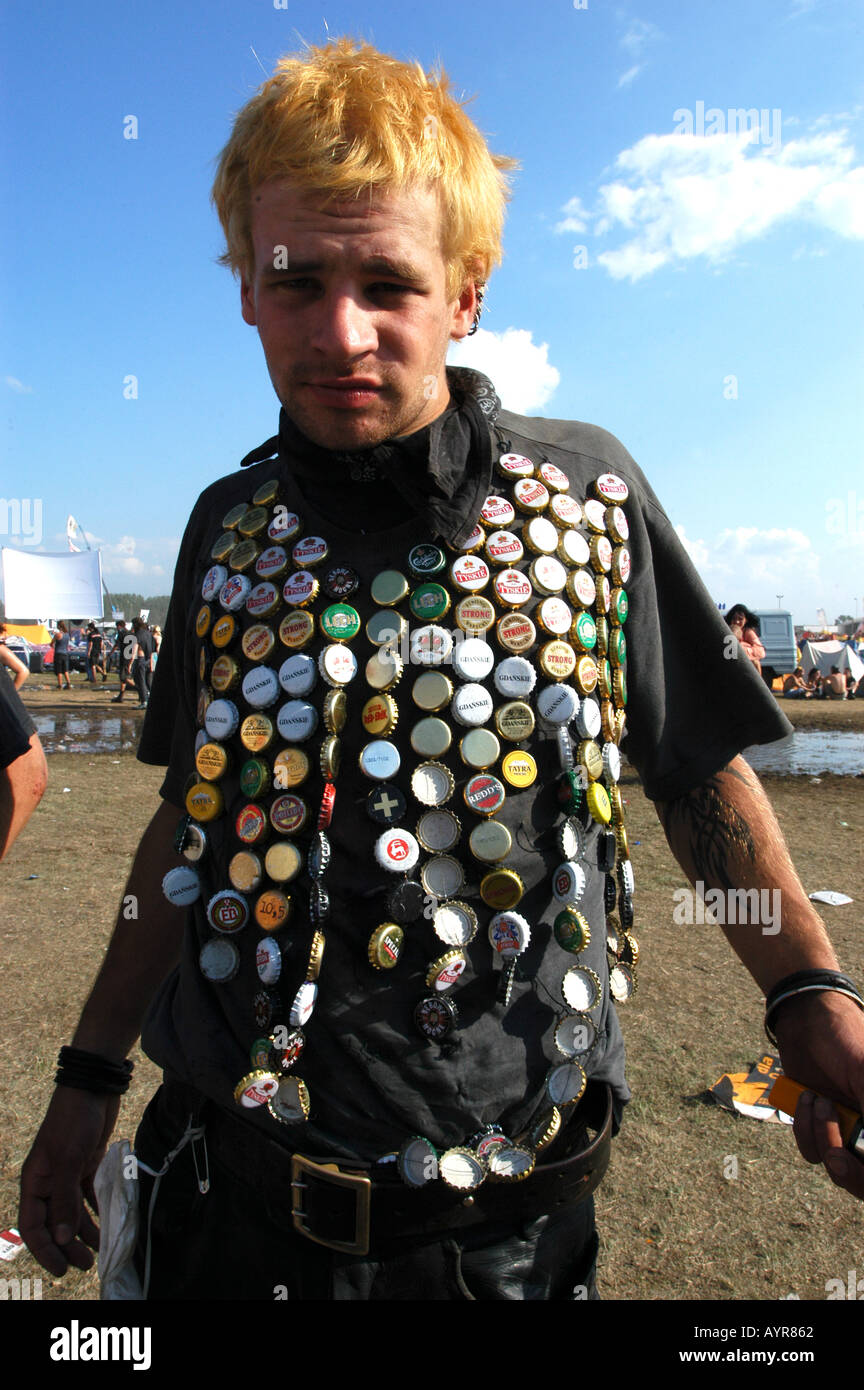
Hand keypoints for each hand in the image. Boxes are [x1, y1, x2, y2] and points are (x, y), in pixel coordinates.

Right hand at [19, 1087, 121, 1275]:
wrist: (94, 1088)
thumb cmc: (74, 1121)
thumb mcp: (68, 1161)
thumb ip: (64, 1200)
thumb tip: (61, 1238)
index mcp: (35, 1182)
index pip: (33, 1225)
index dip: (45, 1250)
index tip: (61, 1269)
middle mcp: (49, 1182)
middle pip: (55, 1223)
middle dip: (68, 1246)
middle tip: (87, 1264)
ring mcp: (69, 1175)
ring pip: (73, 1213)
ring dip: (85, 1232)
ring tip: (101, 1250)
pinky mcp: (87, 1166)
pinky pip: (89, 1197)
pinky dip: (97, 1211)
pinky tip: (108, 1224)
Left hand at [773, 991, 863, 1200]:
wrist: (806, 1018)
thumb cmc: (844, 1036)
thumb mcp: (863, 1070)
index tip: (857, 1150)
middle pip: (863, 1179)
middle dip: (849, 1166)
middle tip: (836, 1146)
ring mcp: (844, 1128)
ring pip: (836, 1166)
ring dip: (822, 1136)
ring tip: (819, 1100)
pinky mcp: (816, 1124)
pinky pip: (810, 1148)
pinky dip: (804, 1128)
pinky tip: (805, 1096)